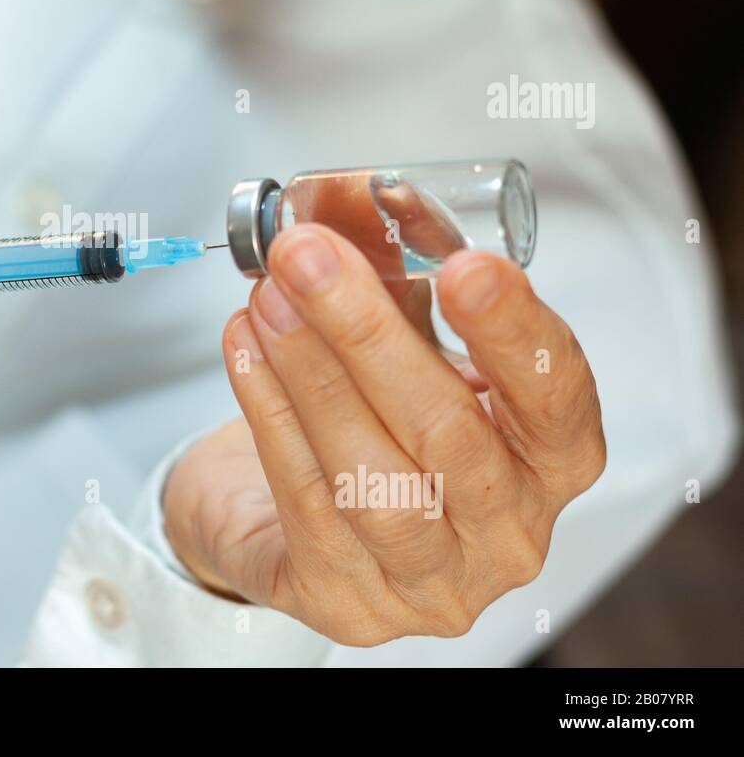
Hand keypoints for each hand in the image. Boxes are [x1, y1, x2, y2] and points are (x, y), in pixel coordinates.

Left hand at [164, 223, 604, 644]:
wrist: (286, 519)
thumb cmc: (370, 421)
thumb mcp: (405, 346)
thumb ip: (398, 279)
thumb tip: (356, 195)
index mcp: (549, 461)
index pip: (556, 398)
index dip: (514, 332)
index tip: (465, 266)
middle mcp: (508, 534)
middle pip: (448, 436)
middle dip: (368, 334)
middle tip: (307, 258)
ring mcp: (432, 583)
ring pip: (371, 479)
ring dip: (310, 375)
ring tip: (267, 298)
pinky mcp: (349, 606)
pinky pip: (306, 505)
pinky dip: (269, 417)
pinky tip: (245, 351)